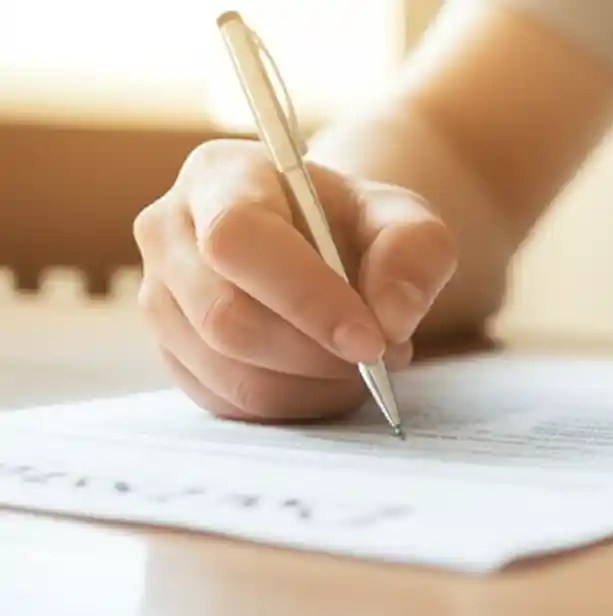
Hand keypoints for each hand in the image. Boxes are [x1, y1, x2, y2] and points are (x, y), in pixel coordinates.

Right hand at [133, 140, 455, 420]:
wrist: (322, 245)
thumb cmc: (354, 225)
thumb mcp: (404, 218)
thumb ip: (414, 252)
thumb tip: (391, 319)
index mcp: (219, 176)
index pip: (237, 238)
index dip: (304, 297)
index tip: (370, 340)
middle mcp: (169, 232)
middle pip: (225, 316)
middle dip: (315, 352)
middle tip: (378, 355)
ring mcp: (159, 297)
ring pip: (227, 369)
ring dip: (311, 384)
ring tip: (360, 364)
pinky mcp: (171, 353)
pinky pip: (228, 400)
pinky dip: (293, 403)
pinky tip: (327, 380)